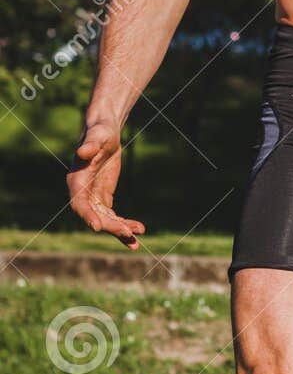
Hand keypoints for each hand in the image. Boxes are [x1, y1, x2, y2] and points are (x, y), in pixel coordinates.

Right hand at [67, 120, 143, 248]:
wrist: (105, 132)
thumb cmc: (100, 131)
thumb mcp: (98, 135)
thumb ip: (90, 144)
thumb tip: (82, 151)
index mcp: (76, 180)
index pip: (79, 203)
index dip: (87, 215)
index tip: (98, 227)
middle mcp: (82, 193)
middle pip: (95, 216)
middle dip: (111, 226)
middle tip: (129, 233)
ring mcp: (93, 198)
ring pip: (105, 220)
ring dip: (119, 231)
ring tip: (136, 241)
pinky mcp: (104, 199)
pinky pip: (113, 217)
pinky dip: (123, 226)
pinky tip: (136, 237)